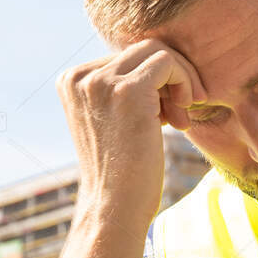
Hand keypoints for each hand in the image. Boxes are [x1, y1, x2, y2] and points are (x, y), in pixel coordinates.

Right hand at [57, 39, 205, 233]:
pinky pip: (169, 63)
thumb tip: (159, 57)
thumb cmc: (121, 172)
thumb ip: (123, 88)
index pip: (125, 56)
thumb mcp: (113, 120)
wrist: (114, 208)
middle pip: (143, 49)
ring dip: (180, 81)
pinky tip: (183, 119)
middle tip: (179, 116)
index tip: (164, 117)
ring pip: (158, 51)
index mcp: (71, 80)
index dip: (154, 82)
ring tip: (181, 118)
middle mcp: (80, 76)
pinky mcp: (128, 91)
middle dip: (170, 79)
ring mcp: (101, 82)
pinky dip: (185, 83)